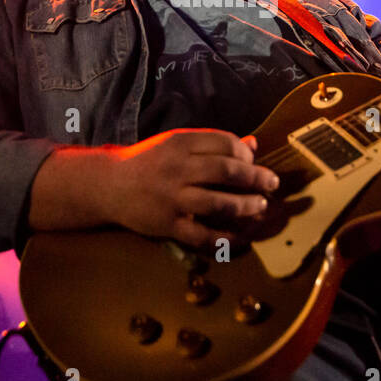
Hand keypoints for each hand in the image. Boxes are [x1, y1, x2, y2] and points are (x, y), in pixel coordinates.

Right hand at [105, 129, 277, 247]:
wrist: (108, 185)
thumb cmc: (148, 161)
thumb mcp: (177, 145)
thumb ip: (213, 145)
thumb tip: (254, 143)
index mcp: (180, 143)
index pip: (225, 144)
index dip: (246, 153)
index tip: (254, 161)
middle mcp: (178, 169)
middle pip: (227, 171)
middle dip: (256, 178)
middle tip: (272, 183)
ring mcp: (172, 198)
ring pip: (219, 203)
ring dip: (246, 206)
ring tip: (260, 207)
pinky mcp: (167, 224)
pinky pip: (201, 234)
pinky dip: (223, 237)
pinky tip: (239, 236)